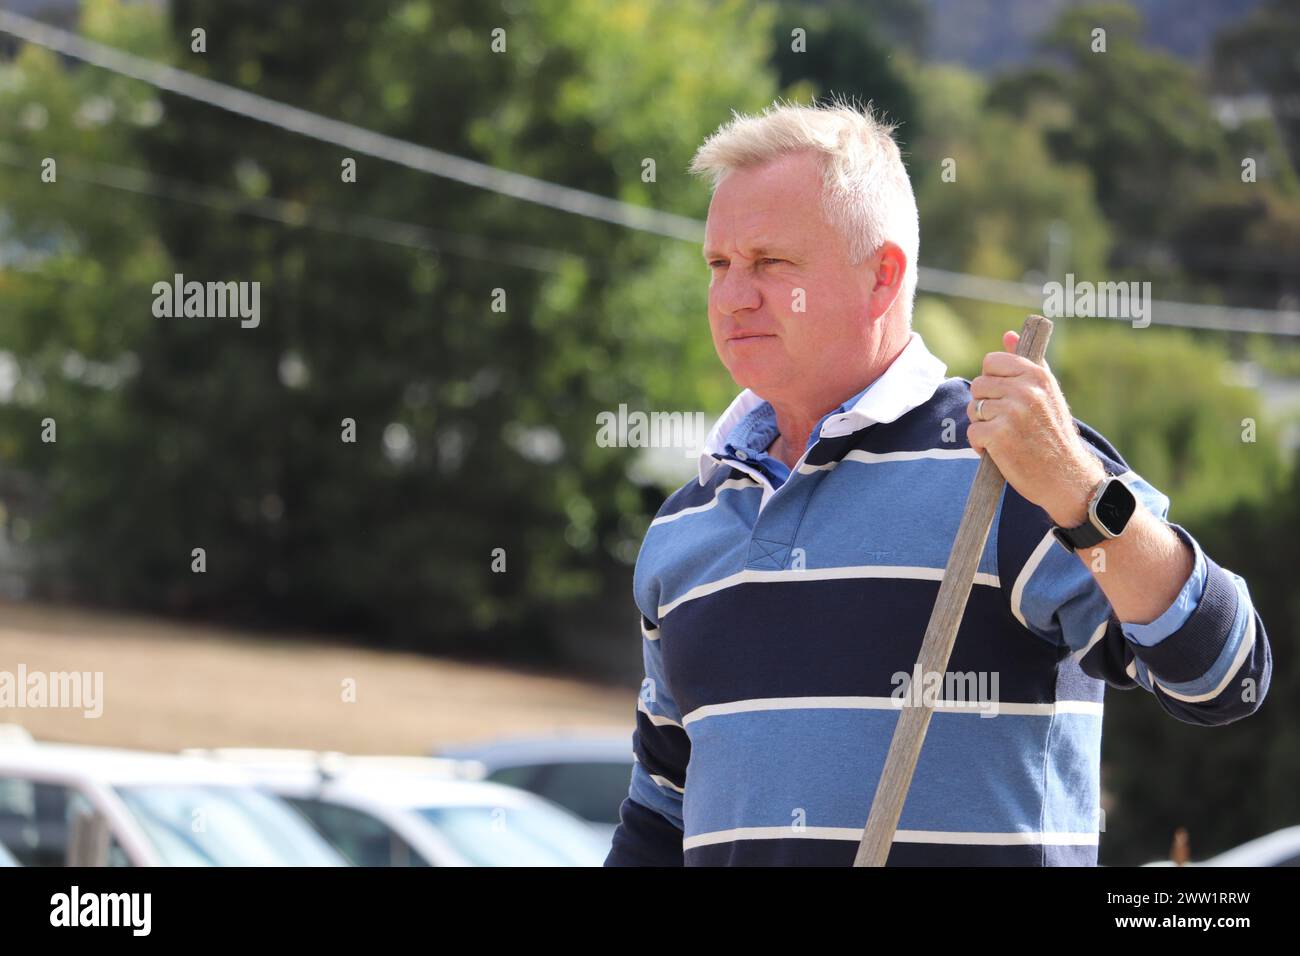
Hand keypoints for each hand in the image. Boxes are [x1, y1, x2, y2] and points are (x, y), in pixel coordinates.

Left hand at [966, 330, 1106, 526]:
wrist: (1066, 477)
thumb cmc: (1053, 435)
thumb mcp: (1048, 394)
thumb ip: (1027, 363)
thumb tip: (1008, 334)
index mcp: (1037, 375)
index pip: (991, 362)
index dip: (992, 381)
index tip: (1005, 398)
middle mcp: (1026, 389)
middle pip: (978, 385)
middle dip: (986, 405)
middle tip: (1006, 423)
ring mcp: (1012, 412)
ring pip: (974, 408)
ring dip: (983, 425)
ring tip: (1005, 437)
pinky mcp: (999, 435)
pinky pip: (973, 431)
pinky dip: (980, 444)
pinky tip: (998, 451)